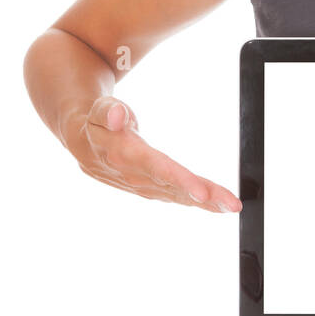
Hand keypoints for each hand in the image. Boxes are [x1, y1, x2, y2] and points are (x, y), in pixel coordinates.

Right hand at [67, 95, 241, 212]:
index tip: (203, 191)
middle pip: (174, 186)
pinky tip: (218, 206)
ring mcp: (143, 185)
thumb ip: (108, 111)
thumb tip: (119, 115)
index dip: (180, 180)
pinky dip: (198, 202)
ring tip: (232, 206)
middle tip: (231, 205)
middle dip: (204, 197)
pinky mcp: (150, 188)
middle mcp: (135, 175)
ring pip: (179, 195)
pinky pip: (177, 196)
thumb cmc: (95, 120)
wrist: (81, 139)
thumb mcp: (97, 109)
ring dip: (207, 203)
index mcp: (124, 155)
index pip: (156, 168)